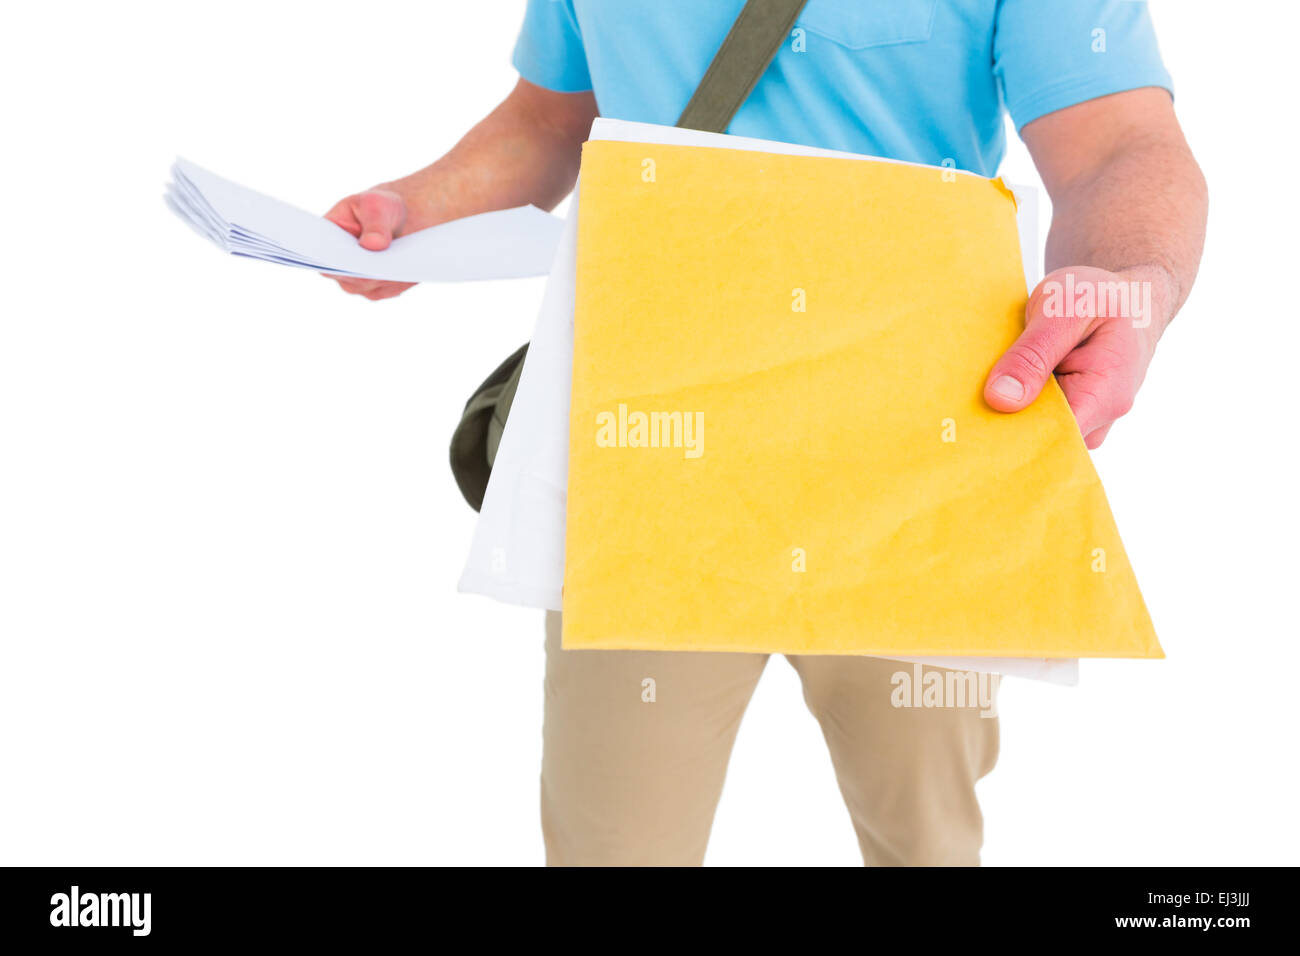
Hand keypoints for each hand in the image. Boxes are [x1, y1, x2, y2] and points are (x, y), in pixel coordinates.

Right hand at [322, 188, 414, 299]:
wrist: (401, 217)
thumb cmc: (380, 206)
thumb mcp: (375, 205)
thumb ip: (374, 223)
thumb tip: (372, 244)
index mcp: (327, 242)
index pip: (325, 258)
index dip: (336, 261)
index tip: (352, 259)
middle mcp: (338, 267)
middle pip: (349, 278)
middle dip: (366, 272)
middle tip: (382, 265)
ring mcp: (358, 281)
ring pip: (371, 287)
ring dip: (386, 278)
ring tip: (400, 265)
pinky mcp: (380, 288)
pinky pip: (390, 289)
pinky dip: (400, 281)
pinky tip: (410, 271)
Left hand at [983, 265, 1169, 448]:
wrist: (1128, 295)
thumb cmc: (1101, 296)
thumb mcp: (1064, 310)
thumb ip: (1034, 354)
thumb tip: (1001, 400)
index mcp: (1105, 396)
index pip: (1051, 438)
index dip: (1012, 435)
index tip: (975, 424)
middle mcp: (1099, 418)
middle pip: (1038, 438)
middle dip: (1004, 420)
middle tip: (970, 396)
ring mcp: (1085, 418)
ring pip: (1033, 428)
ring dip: (1007, 408)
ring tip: (987, 380)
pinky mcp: (1069, 411)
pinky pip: (1035, 416)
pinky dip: (1014, 401)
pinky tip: (1000, 381)